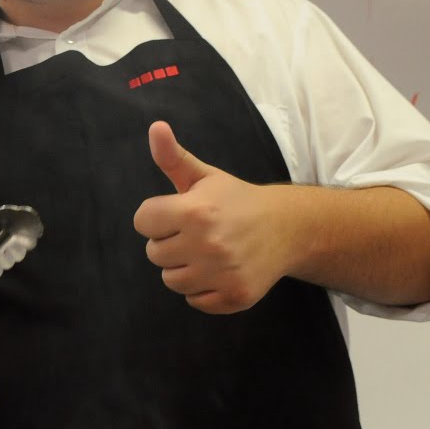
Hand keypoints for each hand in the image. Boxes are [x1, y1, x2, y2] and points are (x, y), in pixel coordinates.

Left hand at [133, 120, 289, 313]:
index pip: (142, 221)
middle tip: (197, 233)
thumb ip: (173, 157)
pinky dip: (203, 289)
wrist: (287, 228)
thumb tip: (155, 127)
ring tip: (206, 252)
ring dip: (183, 268)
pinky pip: (194, 300)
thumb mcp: (204, 177)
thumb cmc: (236, 200)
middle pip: (154, 253)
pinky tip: (219, 271)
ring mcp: (222, 273)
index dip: (157, 216)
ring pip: (171, 280)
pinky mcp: (235, 296)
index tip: (178, 213)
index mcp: (195, 211)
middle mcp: (207, 244)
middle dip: (170, 242)